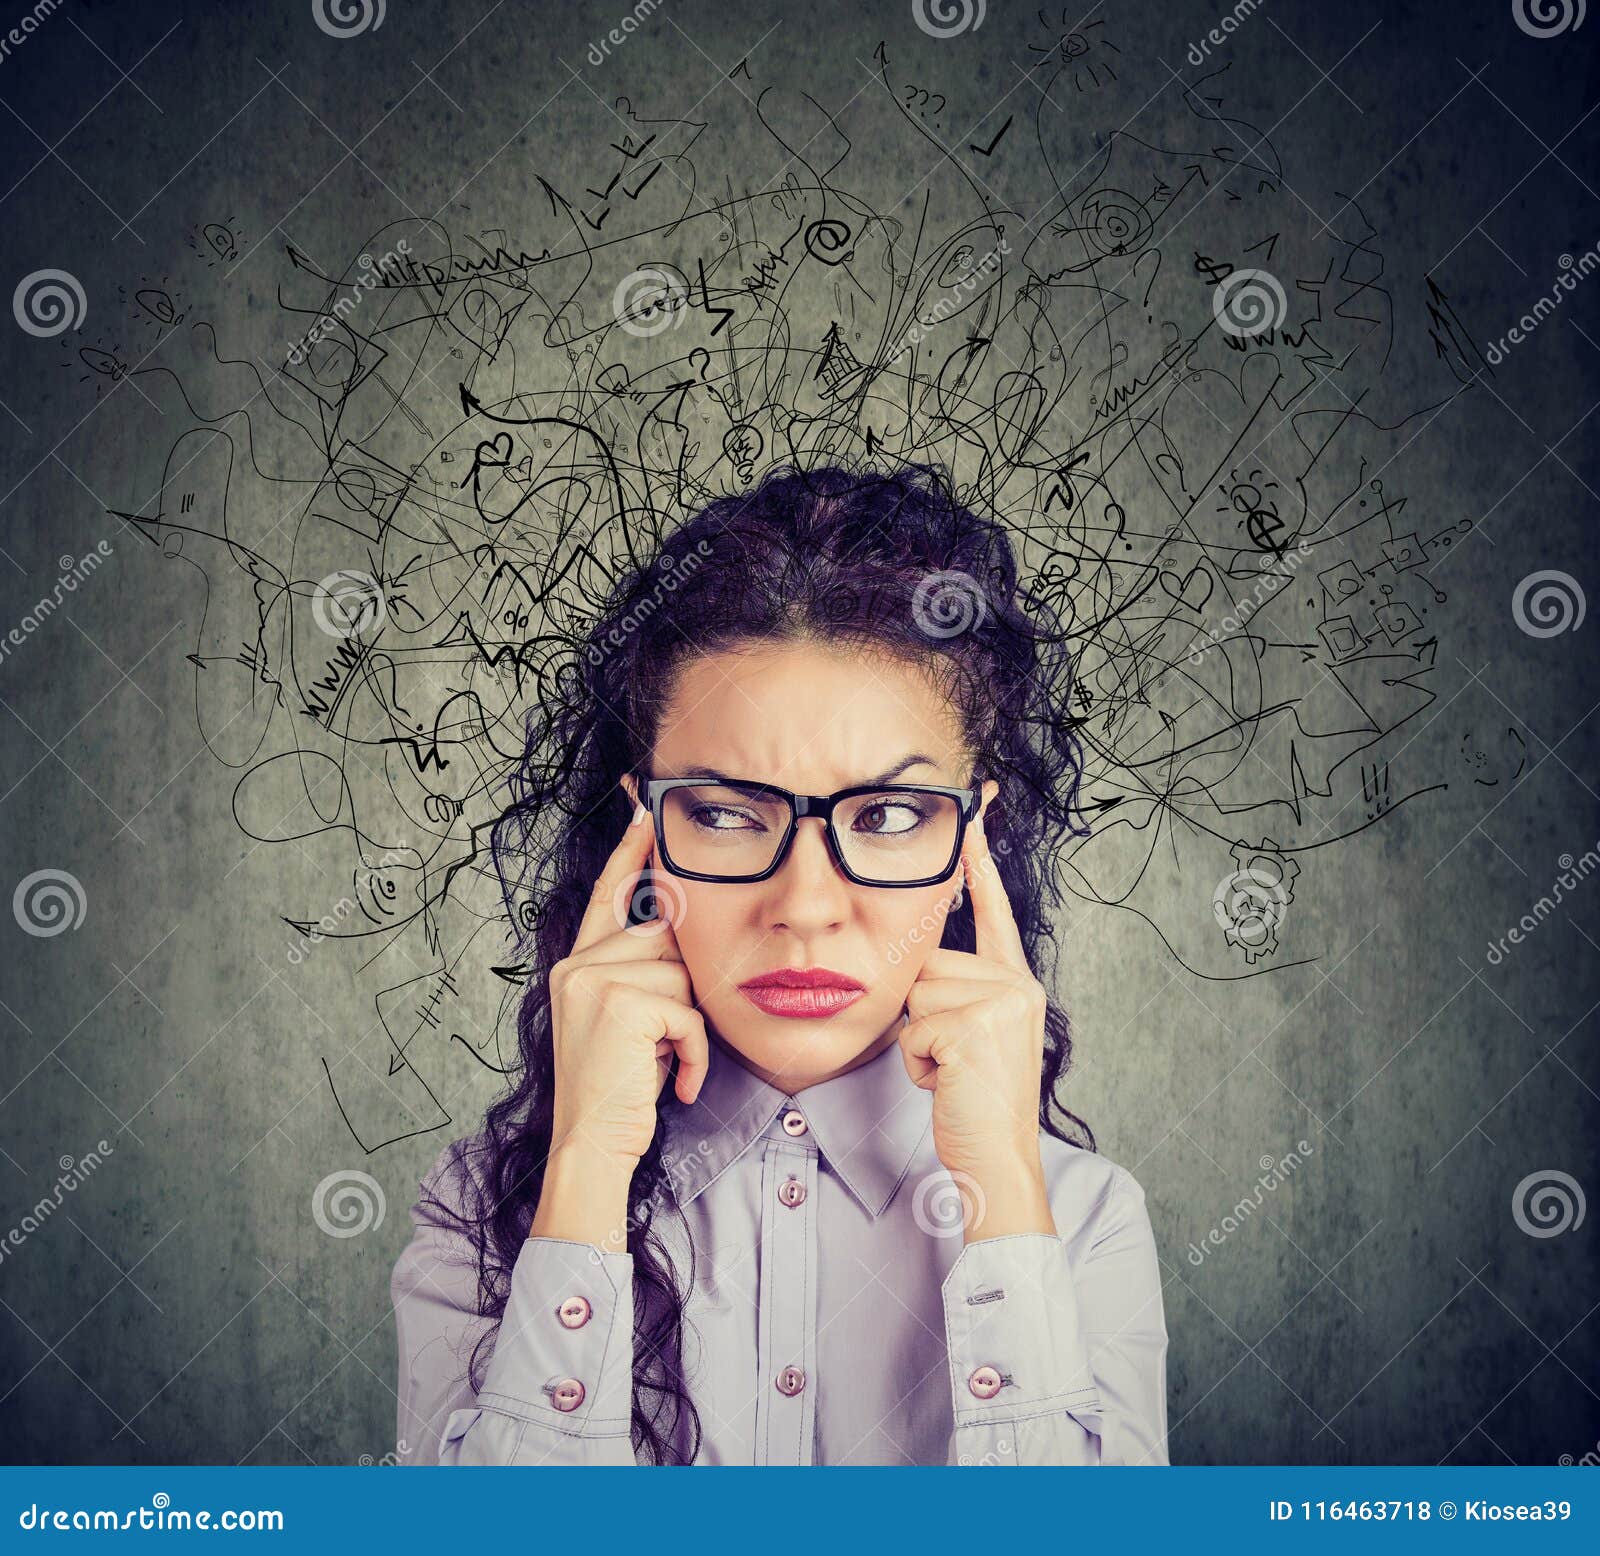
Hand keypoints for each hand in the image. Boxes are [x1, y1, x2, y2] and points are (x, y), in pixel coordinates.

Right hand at [544, 779, 709, 1174]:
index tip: (642, 808)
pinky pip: (690, 1012)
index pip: (606, 895)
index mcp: (576, 965)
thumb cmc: (617, 1092)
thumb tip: (684, 941)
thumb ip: (642, 975)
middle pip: (666, 938)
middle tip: (664, 1041)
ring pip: (684, 975)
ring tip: (666, 1065)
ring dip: (691, 1028)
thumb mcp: (627, 1022)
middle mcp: (578, 964)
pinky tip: (676, 1082)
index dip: (629, 852)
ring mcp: (595, 980)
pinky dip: (695, 1051)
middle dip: (684, 986)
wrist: (591, 1148)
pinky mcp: (621, 1003)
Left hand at [898, 780, 1056, 1242]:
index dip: (979, 863)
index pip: (993, 912)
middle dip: (922, 1011)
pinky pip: (912, 1029)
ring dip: (916, 1039)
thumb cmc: (974, 1101)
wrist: (997, 1162)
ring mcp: (1000, 1005)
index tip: (976, 809)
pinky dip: (915, 1064)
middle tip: (953, 1058)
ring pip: (916, 993)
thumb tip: (921, 961)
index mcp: (1016, 983)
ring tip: (949, 1071)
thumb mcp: (973, 1036)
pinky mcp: (973, 1029)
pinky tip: (945, 1084)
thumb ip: (959, 992)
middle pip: (928, 962)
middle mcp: (1016, 985)